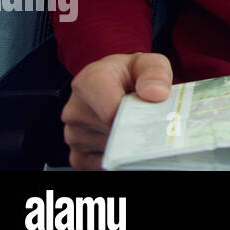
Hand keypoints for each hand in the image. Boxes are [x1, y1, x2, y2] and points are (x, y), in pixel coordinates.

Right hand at [60, 52, 171, 169]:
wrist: (118, 82)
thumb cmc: (130, 74)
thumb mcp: (149, 63)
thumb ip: (155, 74)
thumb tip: (156, 93)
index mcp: (89, 82)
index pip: (111, 112)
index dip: (135, 117)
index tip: (149, 115)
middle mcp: (75, 109)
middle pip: (113, 133)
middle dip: (135, 130)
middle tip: (149, 121)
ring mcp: (73, 134)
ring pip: (109, 150)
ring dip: (127, 144)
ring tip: (134, 126)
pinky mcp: (76, 154)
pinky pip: (100, 166)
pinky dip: (117, 158)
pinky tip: (125, 142)